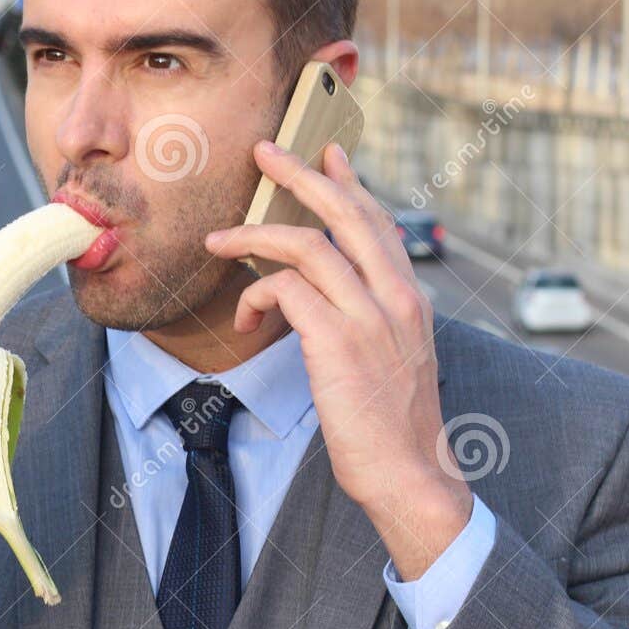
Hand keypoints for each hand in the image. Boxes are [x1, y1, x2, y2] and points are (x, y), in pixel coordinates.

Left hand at [204, 140, 471, 579]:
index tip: (327, 155)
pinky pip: (284, 288)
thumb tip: (325, 299)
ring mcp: (370, 315)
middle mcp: (397, 296)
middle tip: (264, 153)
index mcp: (410, 299)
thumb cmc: (392, 428)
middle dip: (300, 175)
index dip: (350, 184)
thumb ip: (369, 322)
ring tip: (218, 240)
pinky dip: (255, 294)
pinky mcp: (336, 340)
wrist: (410, 475)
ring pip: (306, 243)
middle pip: (346, 212)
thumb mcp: (393, 361)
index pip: (380, 223)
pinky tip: (241, 320)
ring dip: (253, 235)